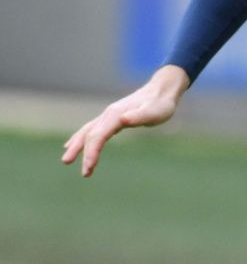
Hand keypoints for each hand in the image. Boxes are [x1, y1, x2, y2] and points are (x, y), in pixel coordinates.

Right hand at [61, 65, 189, 177]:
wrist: (162, 89)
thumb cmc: (161, 103)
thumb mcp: (155, 111)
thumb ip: (140, 116)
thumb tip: (124, 119)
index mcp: (116, 115)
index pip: (98, 136)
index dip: (91, 152)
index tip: (89, 167)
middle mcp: (108, 114)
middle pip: (89, 135)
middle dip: (82, 153)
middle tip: (84, 174)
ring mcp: (108, 116)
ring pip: (86, 131)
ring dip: (76, 146)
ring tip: (67, 161)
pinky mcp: (112, 118)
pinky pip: (91, 129)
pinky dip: (80, 138)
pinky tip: (72, 145)